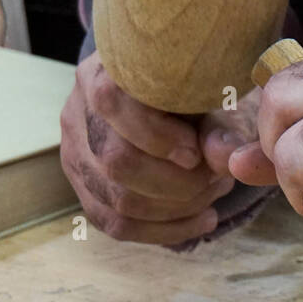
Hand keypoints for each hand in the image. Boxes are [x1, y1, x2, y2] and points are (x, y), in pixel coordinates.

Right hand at [59, 51, 258, 242]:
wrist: (174, 102)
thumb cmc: (192, 94)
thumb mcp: (211, 99)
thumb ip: (220, 127)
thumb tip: (226, 159)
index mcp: (103, 71)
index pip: (110, 102)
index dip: (156, 135)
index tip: (195, 152)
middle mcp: (78, 111)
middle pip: (114, 161)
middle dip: (176, 182)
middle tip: (216, 178)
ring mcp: (76, 153)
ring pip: (117, 200)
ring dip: (178, 208)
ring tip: (216, 191)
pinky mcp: (85, 188)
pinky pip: (117, 224)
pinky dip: (167, 230)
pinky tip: (203, 220)